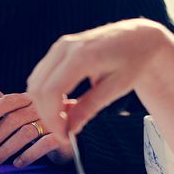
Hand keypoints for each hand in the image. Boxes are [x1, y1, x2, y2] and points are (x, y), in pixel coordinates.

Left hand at [0, 75, 69, 167]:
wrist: (69, 131)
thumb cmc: (37, 119)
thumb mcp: (15, 108)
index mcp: (27, 98)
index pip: (8, 101)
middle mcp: (40, 107)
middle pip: (13, 120)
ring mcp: (53, 121)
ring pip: (26, 133)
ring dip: (6, 150)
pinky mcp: (62, 135)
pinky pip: (44, 144)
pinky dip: (29, 154)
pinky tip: (17, 162)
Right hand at [26, 20, 173, 146]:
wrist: (138, 37)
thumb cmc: (133, 60)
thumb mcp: (116, 88)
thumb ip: (90, 108)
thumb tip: (71, 129)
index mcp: (82, 56)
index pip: (51, 91)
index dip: (53, 117)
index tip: (63, 136)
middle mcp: (65, 48)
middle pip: (39, 89)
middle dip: (47, 115)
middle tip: (63, 132)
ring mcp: (59, 47)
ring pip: (35, 83)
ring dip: (44, 106)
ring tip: (65, 119)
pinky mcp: (58, 50)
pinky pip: (41, 76)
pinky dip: (46, 95)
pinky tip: (63, 105)